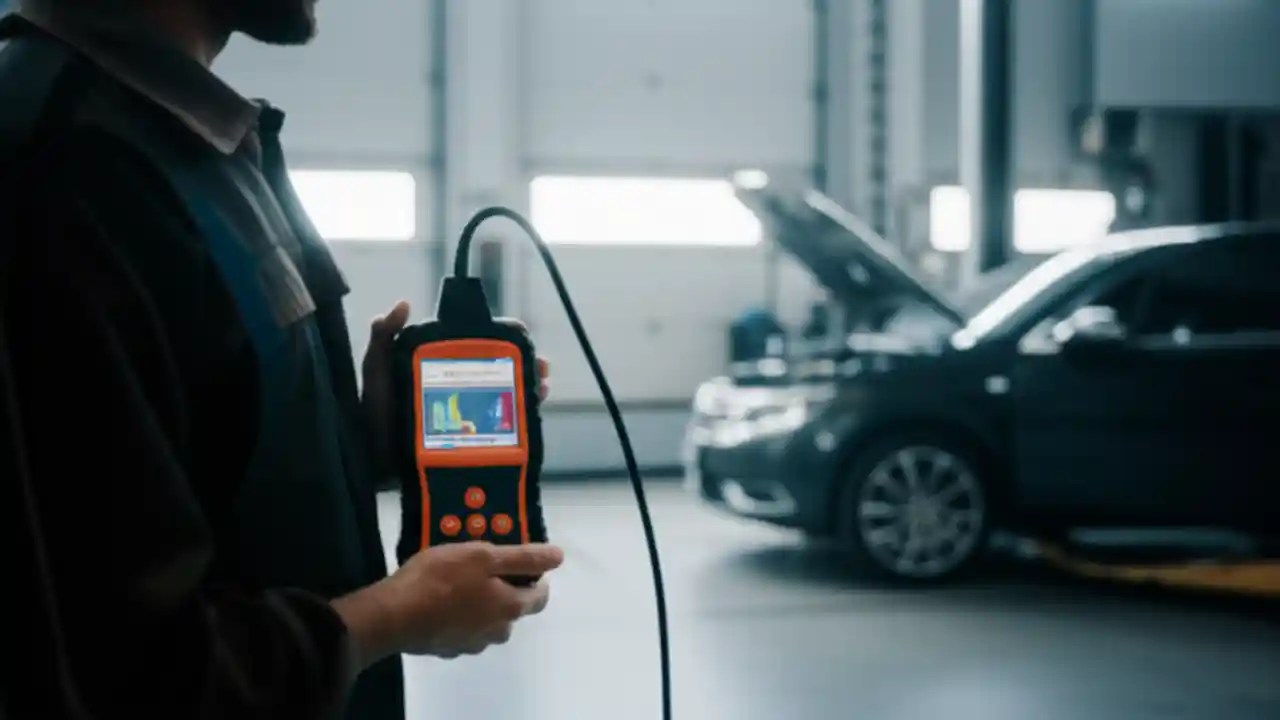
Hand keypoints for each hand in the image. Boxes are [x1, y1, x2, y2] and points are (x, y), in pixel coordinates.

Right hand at [332, 543, 564, 666]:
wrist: (393, 615)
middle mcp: (497, 631)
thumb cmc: (441, 579)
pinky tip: (442, 600)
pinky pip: (463, 628)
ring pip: (488, 620)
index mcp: (511, 607)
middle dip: (506, 587)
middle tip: (484, 565)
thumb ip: (523, 558)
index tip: (521, 561)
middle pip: (513, 609)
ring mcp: (471, 643)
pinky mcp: (447, 647)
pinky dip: (460, 615)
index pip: (540, 596)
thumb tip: (558, 557)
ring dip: (482, 602)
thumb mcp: (484, 555)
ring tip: (461, 579)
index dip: (537, 576)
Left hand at [362, 301, 550, 470]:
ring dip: (529, 389)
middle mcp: (458, 388)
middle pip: (501, 371)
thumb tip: (402, 304)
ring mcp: (468, 416)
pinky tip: (532, 412)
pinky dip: (522, 418)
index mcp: (440, 368)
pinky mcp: (475, 441)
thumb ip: (384, 338)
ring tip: (540, 388)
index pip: (478, 348)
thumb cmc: (373, 415)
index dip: (503, 341)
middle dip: (526, 365)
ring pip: (508, 397)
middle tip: (540, 367)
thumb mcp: (377, 371)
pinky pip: (505, 427)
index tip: (521, 339)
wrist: (374, 462)